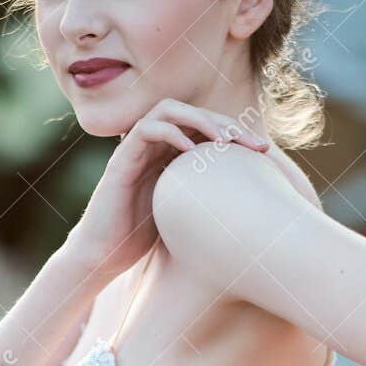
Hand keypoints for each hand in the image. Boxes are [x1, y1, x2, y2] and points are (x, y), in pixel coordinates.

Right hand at [68, 98, 269, 282]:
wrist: (104, 254)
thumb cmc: (143, 238)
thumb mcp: (187, 212)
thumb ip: (208, 195)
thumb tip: (251, 201)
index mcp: (170, 153)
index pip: (206, 125)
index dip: (235, 131)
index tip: (262, 150)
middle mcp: (154, 145)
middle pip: (192, 112)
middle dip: (226, 122)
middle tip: (252, 143)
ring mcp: (136, 149)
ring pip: (168, 110)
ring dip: (200, 119)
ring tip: (223, 141)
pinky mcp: (120, 161)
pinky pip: (145, 130)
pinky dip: (171, 134)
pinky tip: (192, 152)